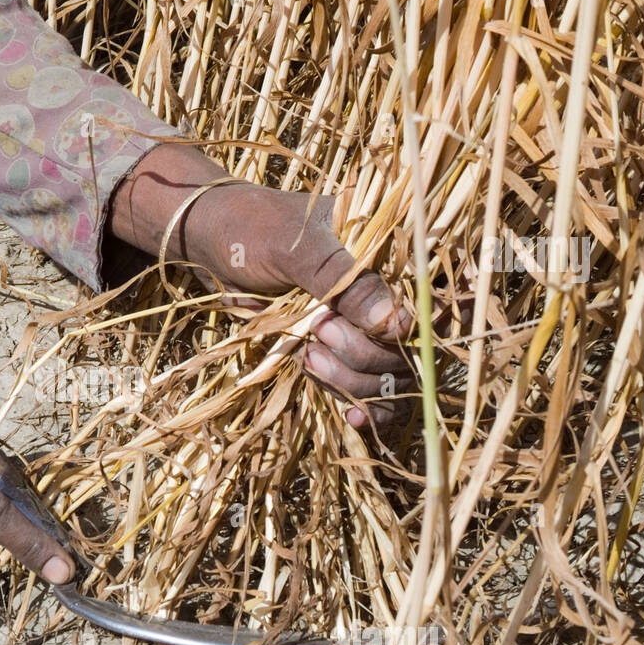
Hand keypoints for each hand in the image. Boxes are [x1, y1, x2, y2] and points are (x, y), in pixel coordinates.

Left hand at [108, 143, 415, 426]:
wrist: (211, 243)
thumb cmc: (253, 229)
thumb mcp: (298, 247)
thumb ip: (345, 282)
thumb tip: (398, 324)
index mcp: (391, 252)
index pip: (433, 298)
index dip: (420, 329)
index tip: (390, 340)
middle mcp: (386, 291)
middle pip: (409, 347)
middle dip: (367, 353)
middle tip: (320, 331)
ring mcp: (361, 326)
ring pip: (388, 375)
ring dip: (356, 380)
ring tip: (310, 357)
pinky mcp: (337, 351)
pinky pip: (365, 390)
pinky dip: (359, 403)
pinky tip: (351, 415)